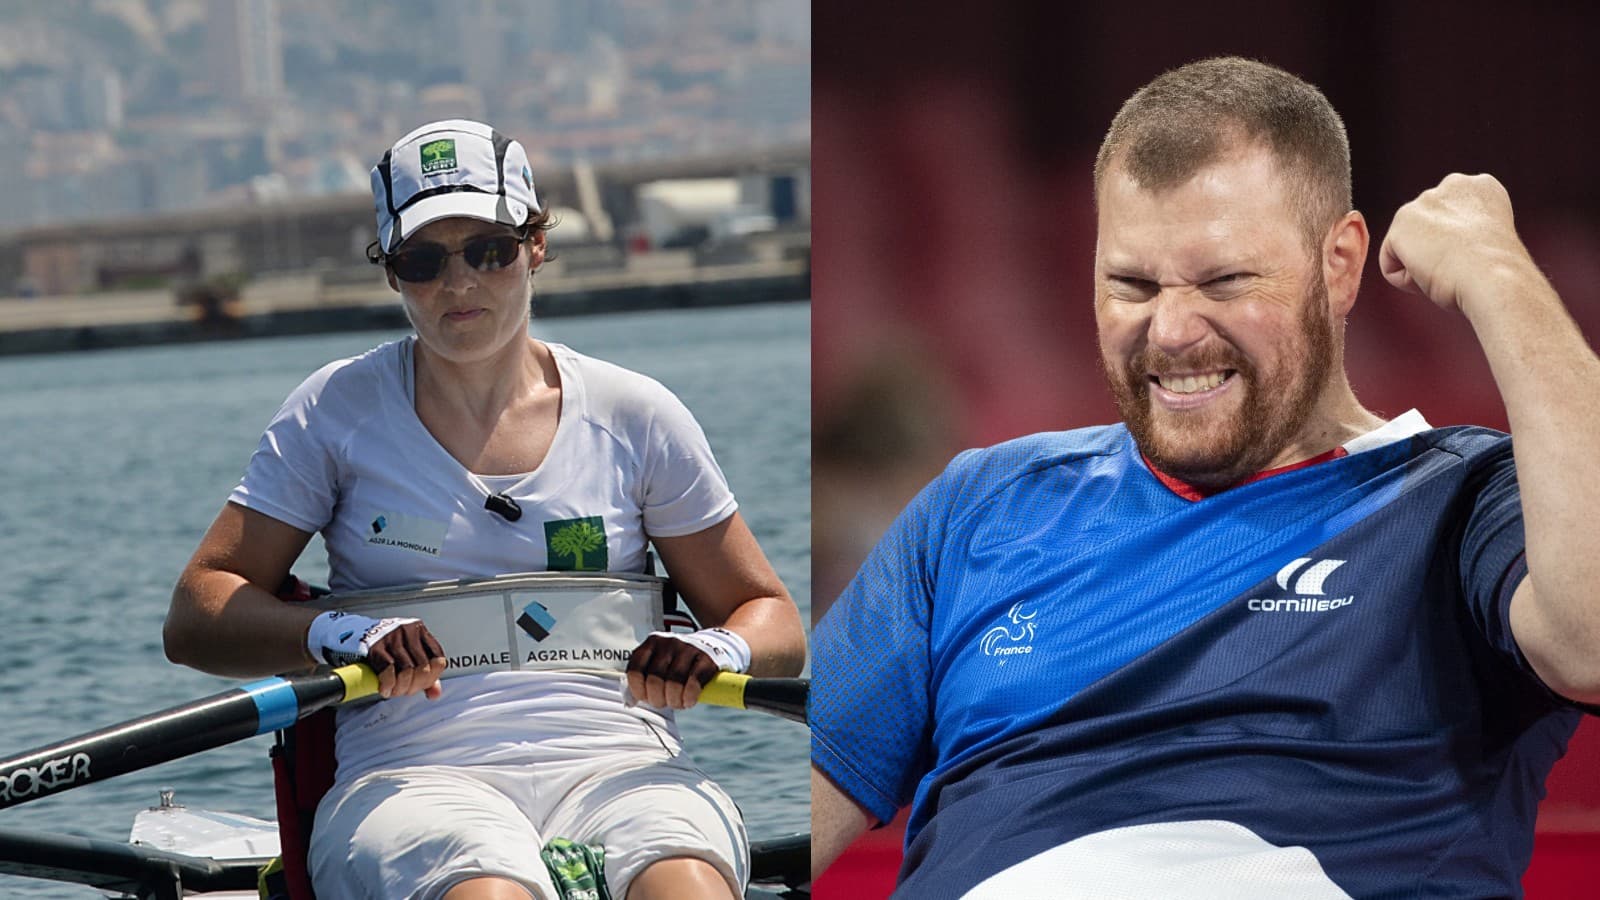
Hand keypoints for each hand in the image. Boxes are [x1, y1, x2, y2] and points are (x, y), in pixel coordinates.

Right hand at [366, 620, 448, 699]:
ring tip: (394, 691)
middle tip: (404, 691)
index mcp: (419, 631)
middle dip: (413, 686)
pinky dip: (388, 684)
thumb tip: (435, 693)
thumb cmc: (385, 646)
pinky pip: (388, 670)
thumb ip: (424, 673)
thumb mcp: (408, 654)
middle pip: (423, 668)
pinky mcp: (375, 647)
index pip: (438, 659)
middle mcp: (408, 631)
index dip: (431, 678)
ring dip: (401, 688)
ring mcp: (392, 637)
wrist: (355, 634)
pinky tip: (385, 689)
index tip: (420, 686)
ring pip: (407, 670)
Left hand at [625, 633, 722, 709]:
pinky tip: (690, 701)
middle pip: (654, 680)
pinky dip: (689, 697)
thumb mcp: (658, 662)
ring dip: (675, 701)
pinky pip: (693, 682)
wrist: (715, 643)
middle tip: (665, 703)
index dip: (639, 691)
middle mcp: (668, 642)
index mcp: (651, 643)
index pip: (635, 671)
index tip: (647, 699)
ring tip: (678, 703)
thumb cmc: (680, 661)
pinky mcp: (706, 658)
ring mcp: (688, 648)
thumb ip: (642, 678)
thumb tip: (630, 702)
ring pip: (673, 683)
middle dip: (658, 699)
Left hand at [1378, 173, 1533, 314]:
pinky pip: (1392, 267)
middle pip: (1427, 233)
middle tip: (1464, 265)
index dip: (1463, 250)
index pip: (1453, 223)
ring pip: (1409, 249)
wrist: (1493, 276)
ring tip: (1450, 269)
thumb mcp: (1486, 242)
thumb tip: (1435, 249)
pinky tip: (1430, 276)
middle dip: (1439, 254)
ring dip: (1424, 267)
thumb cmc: (1496, 274)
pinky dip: (1407, 281)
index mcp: (1481, 187)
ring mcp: (1424, 201)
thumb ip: (1463, 235)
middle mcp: (1453, 184)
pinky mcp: (1401, 223)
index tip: (1479, 256)